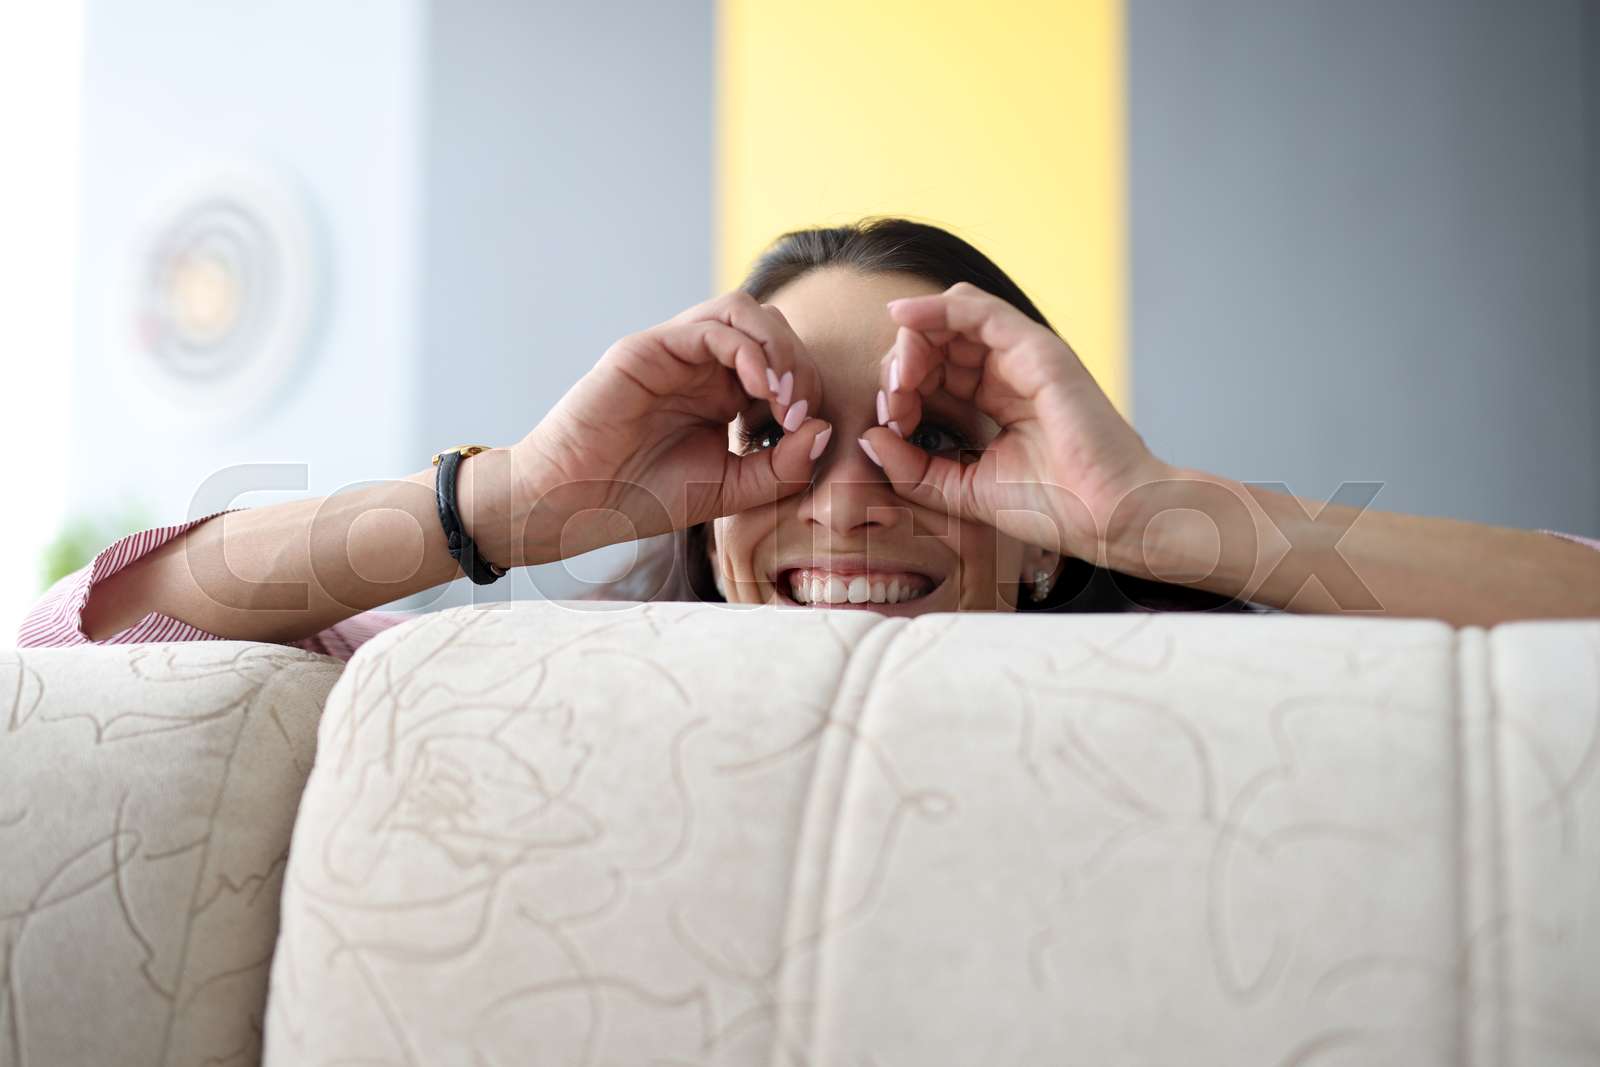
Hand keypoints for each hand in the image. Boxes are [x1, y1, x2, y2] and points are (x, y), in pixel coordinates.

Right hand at [490, 291, 831, 565]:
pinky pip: (711, 326)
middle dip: (800, 364)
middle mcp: (700, 364)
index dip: (806, 387)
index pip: (782, 360)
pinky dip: (748, 349)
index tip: (806, 430)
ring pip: (744, 312)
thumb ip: (781, 467)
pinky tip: (759, 388)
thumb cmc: (642, 498)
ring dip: (778, 348)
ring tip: (784, 396)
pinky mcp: (649, 348)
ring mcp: (674, 352)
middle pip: (771, 328)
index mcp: (721, 392)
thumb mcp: (730, 490)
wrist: (575, 505)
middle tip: (799, 411)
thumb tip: (823, 429)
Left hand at [860, 282, 1170, 567]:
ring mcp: (1023, 356)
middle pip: (936, 343)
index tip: (891, 426)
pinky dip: (934, 308)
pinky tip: (903, 317)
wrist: (1109, 517)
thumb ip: (913, 468)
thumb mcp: (962, 490)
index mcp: (994, 402)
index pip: (933, 373)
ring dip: (913, 341)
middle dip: (902, 366)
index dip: (901, 391)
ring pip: (950, 320)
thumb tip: (869, 436)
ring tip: (900, 379)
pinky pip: (975, 309)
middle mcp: (1007, 373)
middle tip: (892, 403)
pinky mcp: (1036, 348)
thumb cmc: (1053, 508)